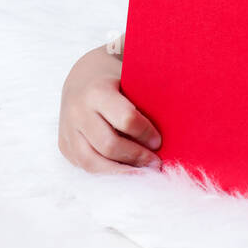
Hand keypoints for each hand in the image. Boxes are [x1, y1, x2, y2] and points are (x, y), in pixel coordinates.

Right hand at [58, 45, 162, 172]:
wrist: (81, 77)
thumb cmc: (116, 75)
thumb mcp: (131, 72)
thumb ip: (149, 85)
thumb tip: (183, 98)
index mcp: (97, 91)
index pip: (126, 119)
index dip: (146, 133)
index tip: (160, 141)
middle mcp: (78, 111)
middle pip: (109, 145)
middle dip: (137, 157)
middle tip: (157, 163)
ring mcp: (67, 130)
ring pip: (93, 162)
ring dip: (122, 172)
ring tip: (144, 175)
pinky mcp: (64, 145)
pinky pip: (85, 166)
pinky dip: (107, 172)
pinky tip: (126, 173)